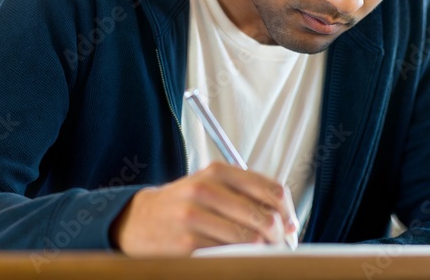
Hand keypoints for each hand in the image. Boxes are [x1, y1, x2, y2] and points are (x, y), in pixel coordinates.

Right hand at [109, 162, 297, 255]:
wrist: (139, 219)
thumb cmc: (183, 204)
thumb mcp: (211, 186)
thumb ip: (246, 194)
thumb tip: (286, 219)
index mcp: (217, 171)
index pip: (270, 189)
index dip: (287, 210)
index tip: (290, 223)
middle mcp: (206, 189)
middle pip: (263, 216)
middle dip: (278, 235)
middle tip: (280, 244)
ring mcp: (194, 216)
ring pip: (248, 238)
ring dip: (262, 249)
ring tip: (262, 251)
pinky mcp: (186, 242)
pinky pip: (228, 253)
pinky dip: (240, 257)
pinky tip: (239, 255)